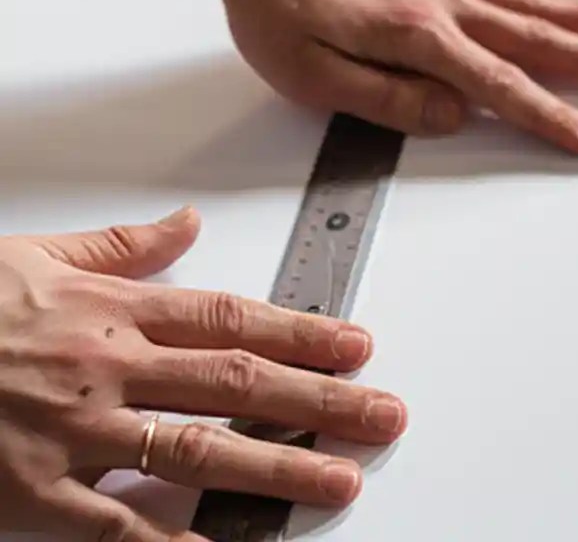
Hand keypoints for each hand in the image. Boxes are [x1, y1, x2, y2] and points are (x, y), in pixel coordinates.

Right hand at [0, 208, 404, 540]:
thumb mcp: (31, 255)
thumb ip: (119, 246)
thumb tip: (183, 226)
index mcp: (109, 311)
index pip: (230, 319)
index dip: (303, 333)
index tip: (358, 347)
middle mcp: (106, 369)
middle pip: (236, 383)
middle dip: (319, 401)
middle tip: (382, 415)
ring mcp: (74, 435)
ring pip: (197, 451)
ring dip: (276, 468)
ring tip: (337, 482)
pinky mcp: (37, 494)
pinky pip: (120, 531)